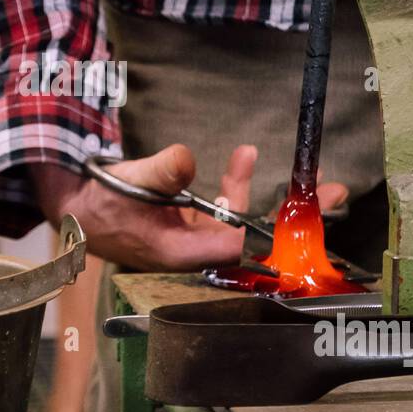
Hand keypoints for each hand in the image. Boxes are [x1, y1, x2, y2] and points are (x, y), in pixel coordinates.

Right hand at [31, 144, 347, 271]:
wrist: (77, 211)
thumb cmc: (100, 204)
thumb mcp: (127, 182)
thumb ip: (160, 172)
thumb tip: (189, 159)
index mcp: (178, 253)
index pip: (237, 246)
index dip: (271, 232)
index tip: (301, 216)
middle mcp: (194, 252)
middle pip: (256, 240)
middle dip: (295, 220)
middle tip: (335, 197)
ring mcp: (196, 240)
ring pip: (245, 224)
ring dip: (269, 198)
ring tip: (305, 177)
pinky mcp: (192, 227)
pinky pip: (226, 211)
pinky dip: (237, 188)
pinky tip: (242, 158)